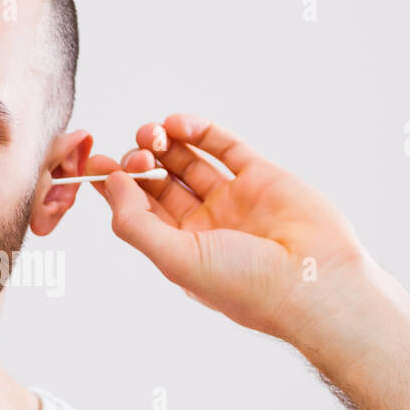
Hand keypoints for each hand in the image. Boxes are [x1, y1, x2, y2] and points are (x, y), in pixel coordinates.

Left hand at [86, 113, 378, 347]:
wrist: (315, 283)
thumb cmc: (245, 285)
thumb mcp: (175, 259)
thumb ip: (136, 221)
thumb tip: (110, 182)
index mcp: (180, 250)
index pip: (138, 211)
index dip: (116, 186)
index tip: (95, 163)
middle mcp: (205, 225)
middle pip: (159, 182)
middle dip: (139, 162)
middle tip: (134, 152)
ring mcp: (234, 200)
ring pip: (189, 161)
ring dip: (164, 142)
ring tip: (152, 132)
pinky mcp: (262, 178)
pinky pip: (225, 147)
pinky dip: (200, 131)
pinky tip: (179, 124)